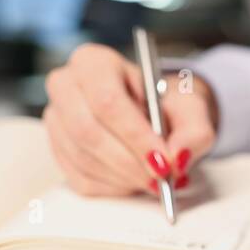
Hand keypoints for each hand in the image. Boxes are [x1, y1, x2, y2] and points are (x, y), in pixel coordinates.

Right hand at [43, 44, 218, 196]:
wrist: (153, 114)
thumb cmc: (166, 105)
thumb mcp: (190, 108)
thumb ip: (194, 130)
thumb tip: (179, 158)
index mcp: (93, 62)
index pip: (107, 101)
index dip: (135, 136)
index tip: (162, 162)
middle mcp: (65, 86)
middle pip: (88, 131)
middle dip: (129, 162)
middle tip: (160, 179)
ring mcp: (55, 120)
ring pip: (83, 158)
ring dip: (124, 178)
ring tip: (154, 180)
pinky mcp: (56, 150)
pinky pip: (79, 178)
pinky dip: (113, 187)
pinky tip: (134, 180)